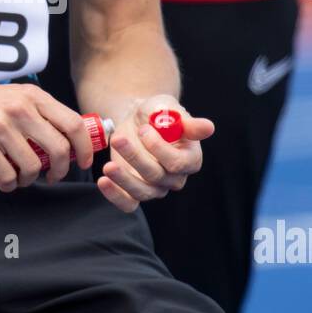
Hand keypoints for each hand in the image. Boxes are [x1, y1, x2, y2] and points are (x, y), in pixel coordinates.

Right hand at [0, 81, 95, 191]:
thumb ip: (38, 113)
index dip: (85, 147)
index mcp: (33, 96)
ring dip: (30, 179)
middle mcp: (19, 108)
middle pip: (59, 149)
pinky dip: (9, 184)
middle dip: (60, 170)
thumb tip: (68, 139)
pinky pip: (7, 174)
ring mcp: (0, 126)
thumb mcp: (13, 97)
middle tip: (53, 176)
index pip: (73, 123)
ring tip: (22, 178)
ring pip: (32, 166)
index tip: (84, 161)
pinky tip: (6, 182)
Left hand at [97, 96, 214, 213]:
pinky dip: (115, 196)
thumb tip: (208, 128)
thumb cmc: (157, 113)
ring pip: (142, 192)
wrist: (137, 119)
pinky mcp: (134, 191)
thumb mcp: (170, 109)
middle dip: (135, 157)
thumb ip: (187, 121)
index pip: (177, 163)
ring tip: (108, 166)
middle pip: (156, 176)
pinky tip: (103, 182)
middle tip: (119, 138)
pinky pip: (128, 203)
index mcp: (190, 158)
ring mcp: (155, 187)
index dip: (159, 148)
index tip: (144, 129)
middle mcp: (175, 177)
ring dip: (123, 179)